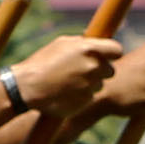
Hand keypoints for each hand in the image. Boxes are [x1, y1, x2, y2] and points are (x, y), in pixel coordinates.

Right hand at [1, 33, 124, 114]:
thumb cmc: (43, 61)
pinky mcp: (85, 101)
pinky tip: (65, 91)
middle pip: (111, 70)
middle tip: (85, 70)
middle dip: (101, 70)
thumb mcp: (62, 43)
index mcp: (89, 49)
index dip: (112, 53)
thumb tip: (98, 42)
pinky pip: (89, 97)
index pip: (117, 50)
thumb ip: (84, 43)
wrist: (28, 87)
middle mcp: (94, 67)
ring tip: (69, 81)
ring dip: (90, 83)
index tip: (108, 55)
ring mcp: (90, 86)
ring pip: (99, 85)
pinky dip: (81, 95)